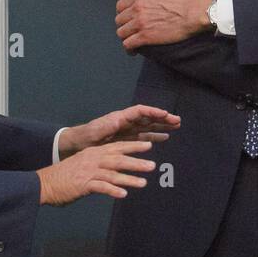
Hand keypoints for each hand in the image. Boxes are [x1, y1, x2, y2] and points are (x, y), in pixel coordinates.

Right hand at [37, 140, 155, 204]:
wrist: (44, 183)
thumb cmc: (65, 175)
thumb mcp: (83, 163)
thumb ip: (99, 163)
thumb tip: (115, 168)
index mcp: (93, 152)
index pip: (117, 147)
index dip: (133, 146)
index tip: (149, 145)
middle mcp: (93, 160)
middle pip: (118, 159)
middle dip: (136, 162)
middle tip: (152, 165)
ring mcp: (88, 172)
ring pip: (113, 174)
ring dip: (129, 179)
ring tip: (144, 183)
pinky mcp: (83, 185)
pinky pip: (101, 187)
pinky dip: (113, 190)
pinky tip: (123, 194)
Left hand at [57, 104, 180, 158]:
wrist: (80, 144)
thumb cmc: (87, 135)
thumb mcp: (97, 130)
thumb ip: (108, 126)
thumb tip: (120, 121)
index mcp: (120, 117)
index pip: (140, 111)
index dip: (153, 112)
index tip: (166, 114)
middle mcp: (127, 122)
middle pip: (148, 118)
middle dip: (162, 118)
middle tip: (177, 120)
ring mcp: (128, 130)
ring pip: (149, 127)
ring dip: (162, 126)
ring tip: (176, 126)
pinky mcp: (128, 140)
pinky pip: (144, 137)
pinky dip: (155, 137)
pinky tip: (164, 137)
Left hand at [116, 0, 214, 49]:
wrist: (195, 13)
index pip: (120, 6)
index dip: (123, 12)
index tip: (128, 17)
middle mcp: (137, 8)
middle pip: (119, 20)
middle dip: (124, 25)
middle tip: (131, 29)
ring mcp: (140, 23)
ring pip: (121, 33)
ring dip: (125, 37)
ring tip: (131, 40)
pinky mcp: (146, 37)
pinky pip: (128, 44)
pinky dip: (129, 48)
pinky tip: (133, 50)